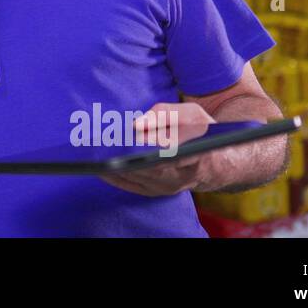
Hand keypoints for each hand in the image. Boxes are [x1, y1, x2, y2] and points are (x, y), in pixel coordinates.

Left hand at [101, 102, 215, 196]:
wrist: (215, 162)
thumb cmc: (201, 132)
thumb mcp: (191, 114)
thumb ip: (165, 114)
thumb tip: (136, 125)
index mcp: (192, 155)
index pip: (165, 153)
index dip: (142, 146)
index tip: (121, 137)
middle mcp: (178, 177)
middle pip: (143, 167)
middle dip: (119, 155)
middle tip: (96, 143)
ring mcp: (165, 187)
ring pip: (133, 176)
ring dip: (113, 164)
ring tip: (93, 150)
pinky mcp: (155, 192)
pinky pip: (130, 185)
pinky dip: (114, 176)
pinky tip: (99, 165)